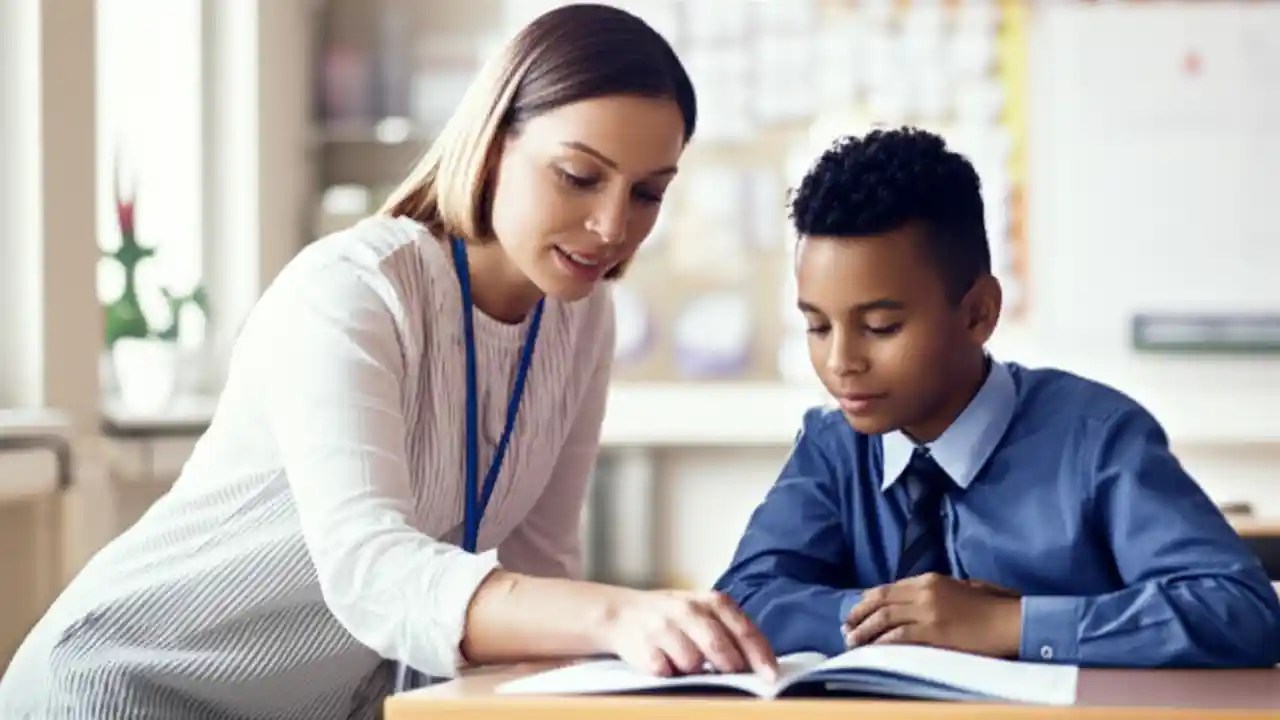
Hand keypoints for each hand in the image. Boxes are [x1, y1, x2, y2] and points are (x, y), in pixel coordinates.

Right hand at [600, 589, 778, 679]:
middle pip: (720, 648)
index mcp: (710, 601)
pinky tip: (664, 663)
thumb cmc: (671, 617)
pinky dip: (670, 674)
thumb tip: (761, 665)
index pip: (744, 631)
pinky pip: (667, 673)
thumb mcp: (703, 612)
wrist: (619, 613)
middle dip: (730, 668)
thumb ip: (729, 630)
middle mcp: (687, 609)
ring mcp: (663, 628)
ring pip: (693, 664)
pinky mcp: (643, 648)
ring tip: (685, 662)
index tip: (772, 678)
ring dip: (694, 671)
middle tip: (731, 676)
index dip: (761, 657)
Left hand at [841, 573, 1021, 657]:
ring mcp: (927, 611)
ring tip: (851, 641)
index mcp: (929, 579)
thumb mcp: (960, 588)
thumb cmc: (991, 607)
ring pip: (884, 618)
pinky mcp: (933, 631)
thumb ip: (937, 591)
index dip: (868, 600)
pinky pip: (898, 636)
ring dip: (864, 630)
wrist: (1010, 621)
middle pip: (881, 600)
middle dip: (859, 614)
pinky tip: (871, 649)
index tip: (857, 611)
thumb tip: (916, 599)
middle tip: (846, 626)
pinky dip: (881, 643)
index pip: (889, 588)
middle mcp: (924, 591)